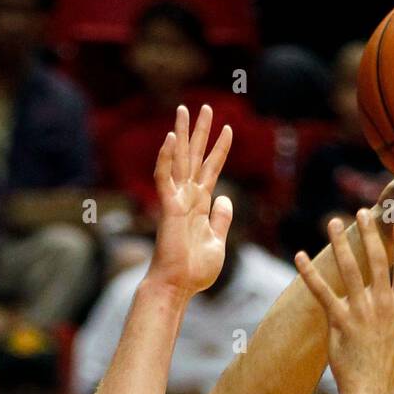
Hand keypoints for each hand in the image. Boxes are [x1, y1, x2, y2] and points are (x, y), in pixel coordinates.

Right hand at [146, 104, 233, 297]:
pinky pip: (165, 178)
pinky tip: (171, 138)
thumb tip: (225, 199)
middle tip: (204, 106)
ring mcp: (177, 201)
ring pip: (179, 160)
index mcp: (200, 206)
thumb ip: (221, 219)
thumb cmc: (194, 270)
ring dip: (183, 134)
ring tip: (184, 109)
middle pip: (194, 157)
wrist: (178, 286)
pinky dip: (167, 158)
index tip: (228, 129)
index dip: (219, 150)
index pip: (211, 170)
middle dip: (200, 132)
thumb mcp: (217, 242)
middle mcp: (187, 198)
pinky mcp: (168, 208)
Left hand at [296, 209, 393, 393]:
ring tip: (332, 222)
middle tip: (362, 211)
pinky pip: (322, 293)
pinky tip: (299, 256)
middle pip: (376, 260)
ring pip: (349, 269)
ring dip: (340, 244)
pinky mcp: (339, 323)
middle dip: (370, 233)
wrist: (374, 393)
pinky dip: (309, 274)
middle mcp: (383, 305)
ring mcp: (361, 312)